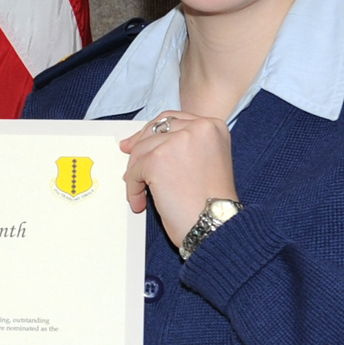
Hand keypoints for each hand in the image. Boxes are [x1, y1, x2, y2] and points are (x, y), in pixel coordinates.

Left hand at [119, 111, 237, 247]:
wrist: (215, 225)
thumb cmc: (212, 204)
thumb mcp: (206, 162)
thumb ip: (183, 146)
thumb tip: (142, 143)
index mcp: (212, 126)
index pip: (174, 120)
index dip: (154, 131)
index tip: (139, 141)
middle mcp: (198, 128)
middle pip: (155, 130)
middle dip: (139, 145)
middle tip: (128, 158)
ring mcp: (177, 141)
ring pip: (141, 150)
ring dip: (136, 173)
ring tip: (141, 194)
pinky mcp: (158, 159)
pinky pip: (135, 170)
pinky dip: (133, 188)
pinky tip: (141, 202)